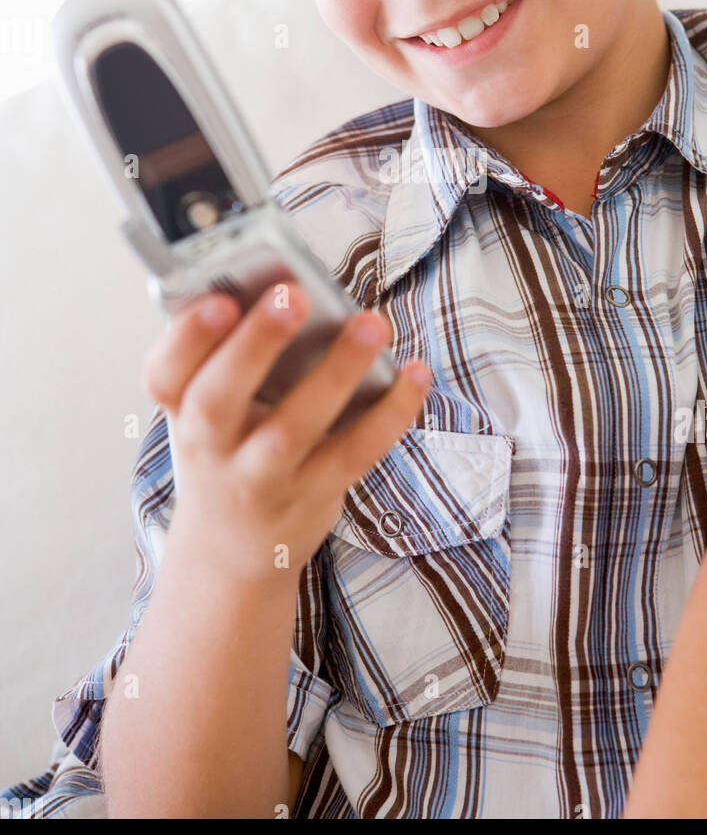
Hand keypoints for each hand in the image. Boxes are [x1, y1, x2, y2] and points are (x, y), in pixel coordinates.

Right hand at [141, 282, 431, 585]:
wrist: (231, 550)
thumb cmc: (226, 450)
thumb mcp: (207, 407)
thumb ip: (231, 354)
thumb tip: (285, 283)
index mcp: (180, 410)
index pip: (163, 375)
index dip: (186, 338)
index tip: (218, 299)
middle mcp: (210, 447)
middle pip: (218, 401)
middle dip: (254, 345)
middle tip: (292, 295)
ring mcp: (261, 478)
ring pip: (293, 429)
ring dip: (336, 373)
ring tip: (371, 325)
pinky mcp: (313, 494)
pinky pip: (355, 453)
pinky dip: (390, 413)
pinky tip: (414, 374)